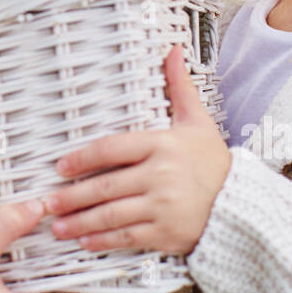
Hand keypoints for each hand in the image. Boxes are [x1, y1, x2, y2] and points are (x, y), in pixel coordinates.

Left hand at [43, 44, 231, 256]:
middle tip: (49, 202)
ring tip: (59, 225)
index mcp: (162, 145)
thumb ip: (179, 87)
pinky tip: (85, 241)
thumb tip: (171, 51)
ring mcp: (163, 206)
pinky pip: (127, 237)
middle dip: (73, 196)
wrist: (242, 204)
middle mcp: (160, 175)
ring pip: (112, 214)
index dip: (83, 158)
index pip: (112, 148)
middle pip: (106, 185)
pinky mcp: (166, 233)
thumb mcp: (197, 121)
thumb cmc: (213, 162)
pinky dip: (103, 240)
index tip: (62, 166)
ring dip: (81, 221)